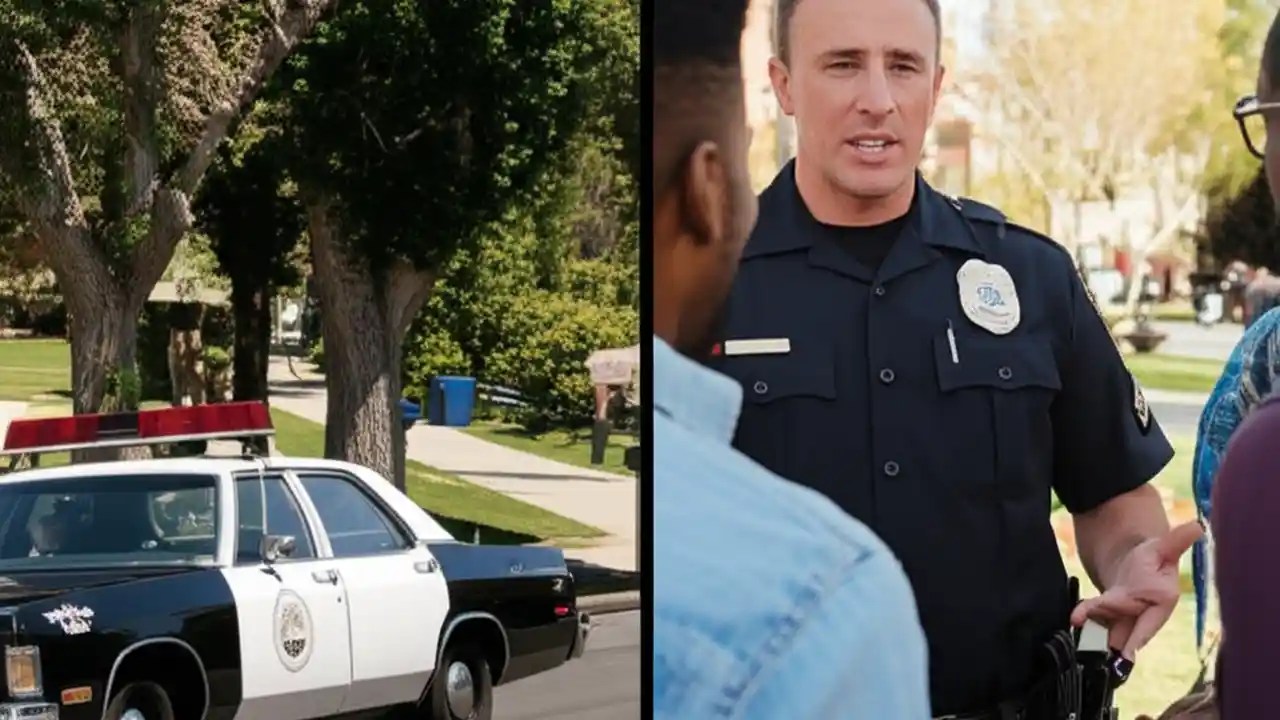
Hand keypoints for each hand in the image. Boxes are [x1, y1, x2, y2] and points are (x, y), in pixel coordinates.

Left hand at [1069, 521, 1204, 659]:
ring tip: (1079, 620)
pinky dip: (1087, 618)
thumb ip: (1177, 540)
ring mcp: (1126, 617)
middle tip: (1098, 629)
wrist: (1134, 560)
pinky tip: (1075, 617)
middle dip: (1112, 631)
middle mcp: (1144, 614)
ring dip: (1096, 627)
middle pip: (1127, 625)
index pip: (1151, 621)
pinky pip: (1097, 619)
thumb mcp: (1164, 546)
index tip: (1129, 649)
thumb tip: (1197, 527)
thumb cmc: (1153, 556)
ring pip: (1110, 625)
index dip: (1140, 635)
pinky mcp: (1110, 616)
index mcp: (1162, 601)